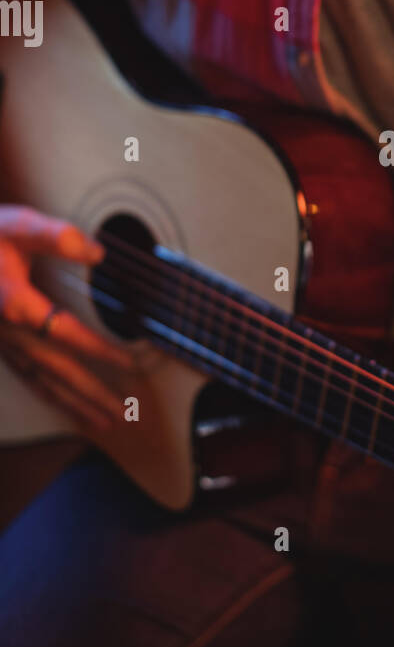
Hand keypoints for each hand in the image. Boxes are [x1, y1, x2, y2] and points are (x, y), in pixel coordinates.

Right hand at [0, 205, 135, 432]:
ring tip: (104, 421)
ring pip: (41, 380)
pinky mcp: (1, 343)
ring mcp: (3, 341)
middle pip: (56, 369)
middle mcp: (9, 330)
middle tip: (124, 413)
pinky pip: (27, 376)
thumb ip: (56, 237)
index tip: (129, 364)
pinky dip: (49, 393)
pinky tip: (65, 402)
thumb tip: (97, 253)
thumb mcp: (18, 225)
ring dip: (73, 403)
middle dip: (91, 393)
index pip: (66, 333)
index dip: (98, 350)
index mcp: (17, 303)